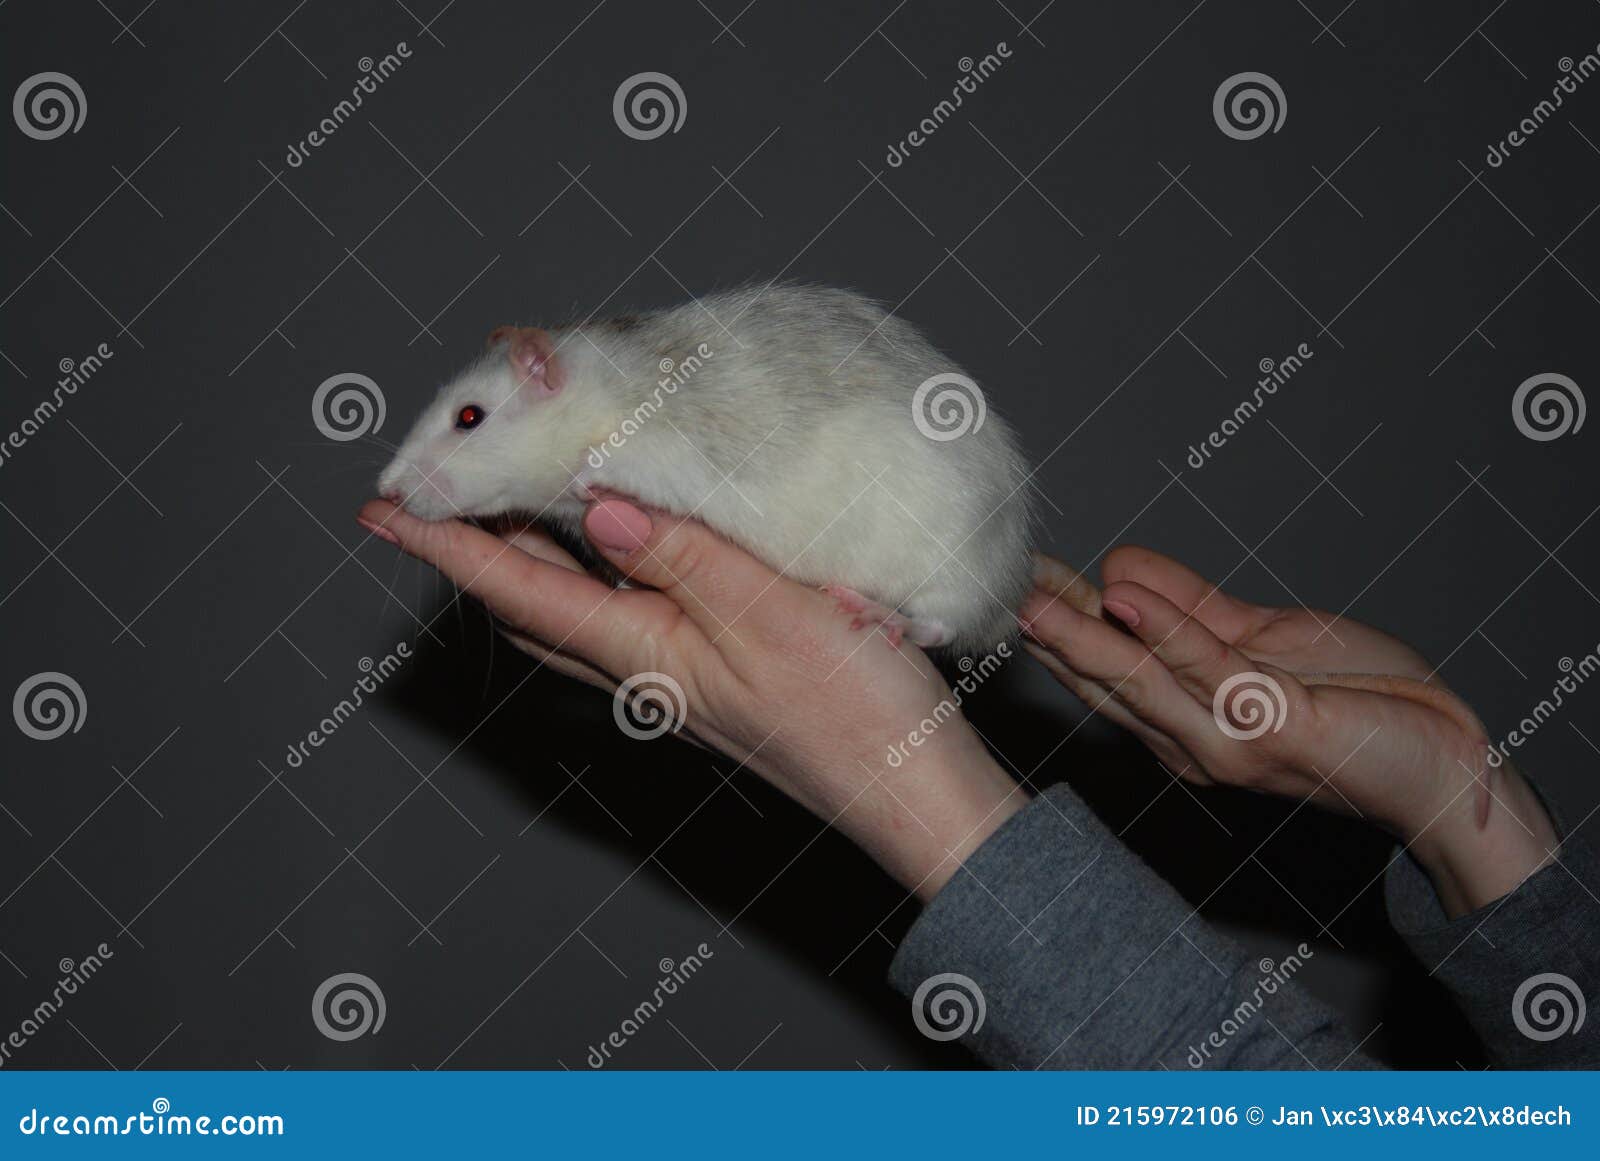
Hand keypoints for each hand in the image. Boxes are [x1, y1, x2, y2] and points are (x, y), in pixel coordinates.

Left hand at [356, 498, 1025, 900]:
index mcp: (647, 657)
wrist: (915, 794)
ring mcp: (680, 683)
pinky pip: (630, 618)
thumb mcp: (772, 616)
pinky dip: (603, 572)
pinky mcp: (718, 679)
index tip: (384, 508)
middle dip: (478, 549)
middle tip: (450, 488)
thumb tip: (598, 506)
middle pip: (531, 606)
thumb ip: (684, 556)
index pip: (519, 590)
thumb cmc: (856, 714)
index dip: (448, 546)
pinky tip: (632, 540)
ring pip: (576, 615)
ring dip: (534, 559)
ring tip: (519, 500)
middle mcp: (647, 675)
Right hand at [1019, 547, 1557, 916]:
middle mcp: (1188, 740)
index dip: (1057, 618)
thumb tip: (1115, 572)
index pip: (1100, 664)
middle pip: (1102, 678)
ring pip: (1137, 679)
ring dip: (1080, 635)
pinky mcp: (1269, 727)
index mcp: (1179, 719)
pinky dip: (1164, 629)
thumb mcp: (1258, 640)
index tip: (1011, 574)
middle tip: (992, 587)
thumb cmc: (1360, 699)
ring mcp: (1225, 740)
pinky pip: (1208, 670)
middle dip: (1046, 632)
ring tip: (1031, 599)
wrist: (1443, 758)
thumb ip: (1187, 608)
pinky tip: (1124, 597)